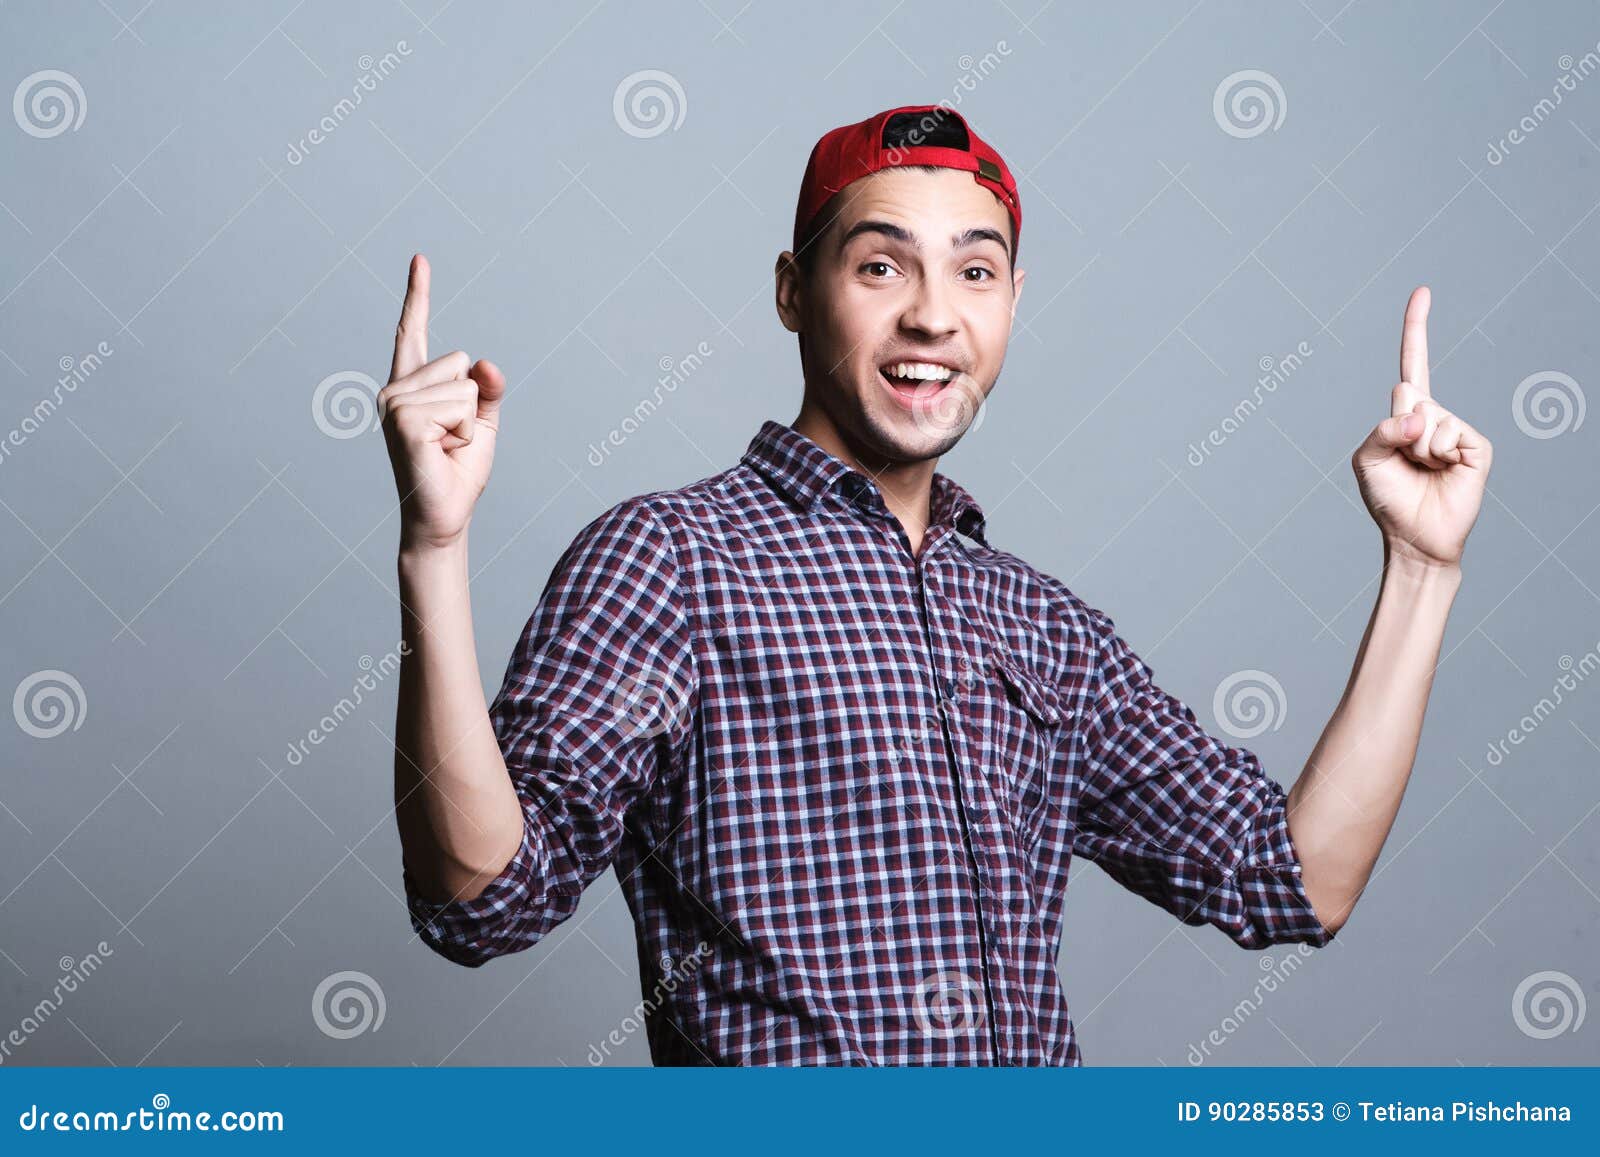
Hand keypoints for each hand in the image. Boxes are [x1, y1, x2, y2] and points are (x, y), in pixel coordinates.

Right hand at [379, 254, 505, 552]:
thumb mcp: (483, 423)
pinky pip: (460, 405)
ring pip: (464, 386)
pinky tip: (441, 451)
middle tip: (451, 439)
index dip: (418, 295)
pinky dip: (463, 432)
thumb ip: (488, 389)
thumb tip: (485, 363)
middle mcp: (396, 388)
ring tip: (445, 447)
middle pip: (460, 361)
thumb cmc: (458, 471)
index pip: (415, 332)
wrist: (444, 515)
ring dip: (468, 422)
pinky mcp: (404, 421)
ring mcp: (395, 403)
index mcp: (411, 385)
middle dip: (472, 403)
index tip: (420, 258)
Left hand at [1351, 286, 1491, 568]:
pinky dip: (1437, 454)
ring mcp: (1457, 428)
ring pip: (1426, 418)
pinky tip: (1443, 472)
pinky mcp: (1476, 445)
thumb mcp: (1367, 461)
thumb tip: (1419, 415)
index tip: (1422, 291)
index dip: (1416, 327)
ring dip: (1416, 449)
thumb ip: (1381, 431)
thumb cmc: (1389, 499)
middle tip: (1405, 460)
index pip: (1413, 363)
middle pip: (1407, 392)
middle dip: (1397, 428)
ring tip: (1423, 471)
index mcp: (1407, 414)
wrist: (1415, 537)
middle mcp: (1434, 414)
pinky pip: (1447, 434)